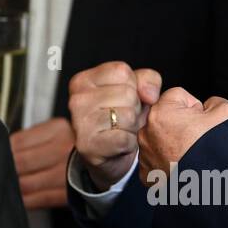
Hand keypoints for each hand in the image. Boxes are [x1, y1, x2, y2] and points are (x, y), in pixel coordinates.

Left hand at [11, 118, 75, 208]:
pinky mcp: (70, 192)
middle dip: (7, 170)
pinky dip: (25, 201)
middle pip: (22, 162)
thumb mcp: (57, 132)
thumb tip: (3, 149)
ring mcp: (67, 171)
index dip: (4, 152)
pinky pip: (41, 198)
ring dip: (13, 187)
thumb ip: (32, 138)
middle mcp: (64, 148)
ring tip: (5, 186)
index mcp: (58, 129)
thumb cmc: (75, 147)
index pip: (19, 141)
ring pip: (28, 182)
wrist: (109, 163)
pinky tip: (19, 200)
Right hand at [66, 61, 162, 190]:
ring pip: (128, 116)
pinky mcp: (88, 146)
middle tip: (122, 117)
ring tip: (121, 130)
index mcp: (84, 80)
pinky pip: (125, 139)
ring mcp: (80, 123)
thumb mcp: (135, 90)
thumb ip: (147, 80)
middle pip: (127, 94)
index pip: (122, 72)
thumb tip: (149, 95)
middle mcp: (77, 99)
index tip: (123, 99)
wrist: (109, 156)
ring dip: (132, 126)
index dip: (133, 86)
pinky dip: (129, 143)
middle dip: (134, 108)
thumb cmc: (121, 117)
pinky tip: (119, 144)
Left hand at [137, 87, 227, 181]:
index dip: (195, 107)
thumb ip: (213, 102)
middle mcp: (146, 133)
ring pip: (160, 139)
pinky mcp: (147, 175)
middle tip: (199, 139)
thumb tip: (207, 107)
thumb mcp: (225, 112)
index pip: (177, 96)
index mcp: (161, 113)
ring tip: (192, 155)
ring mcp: (145, 155)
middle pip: (166, 118)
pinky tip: (184, 167)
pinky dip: (168, 162)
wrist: (214, 190)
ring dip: (173, 144)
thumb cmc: (217, 153)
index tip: (203, 121)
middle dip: (182, 125)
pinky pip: (157, 160)